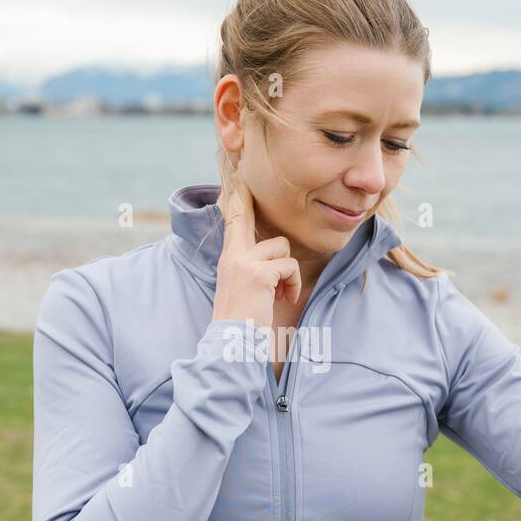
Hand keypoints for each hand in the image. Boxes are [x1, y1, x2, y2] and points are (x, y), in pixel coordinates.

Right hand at [212, 173, 302, 326]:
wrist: (232, 344)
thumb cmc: (243, 321)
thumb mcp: (243, 288)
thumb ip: (253, 268)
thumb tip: (278, 258)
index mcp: (228, 258)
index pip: (233, 220)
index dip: (237, 197)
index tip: (238, 176)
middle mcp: (232, 255)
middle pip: (246, 216)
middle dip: (247, 202)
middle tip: (244, 179)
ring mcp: (243, 262)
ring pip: (281, 247)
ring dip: (288, 271)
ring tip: (280, 292)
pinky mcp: (258, 274)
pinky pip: (289, 266)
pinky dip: (293, 284)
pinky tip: (285, 298)